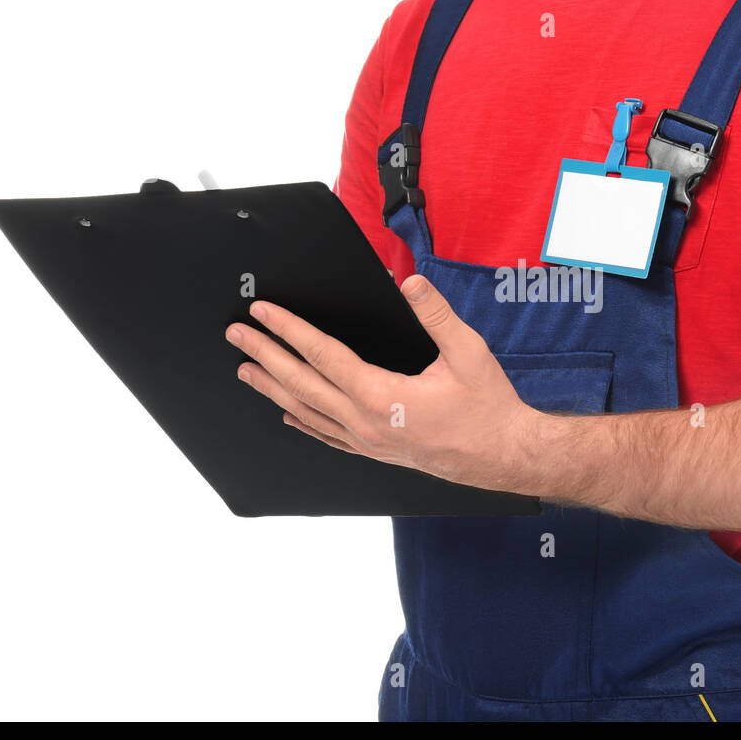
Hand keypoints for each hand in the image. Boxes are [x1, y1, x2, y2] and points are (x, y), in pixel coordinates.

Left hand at [225, 275, 543, 491]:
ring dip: (273, 388)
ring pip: (307, 412)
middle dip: (265, 356)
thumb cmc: (489, 408)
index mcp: (382, 396)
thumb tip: (411, 284)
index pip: (322, 356)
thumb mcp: (468, 353)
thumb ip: (436, 316)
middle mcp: (366, 423)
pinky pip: (327, 435)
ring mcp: (367, 441)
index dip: (290, 330)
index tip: (265, 313)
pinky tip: (287, 412)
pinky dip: (302, 421)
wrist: (503, 455)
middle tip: (237, 335)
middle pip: (302, 383)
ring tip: (247, 370)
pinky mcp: (376, 451)